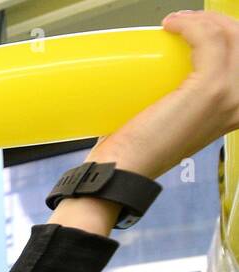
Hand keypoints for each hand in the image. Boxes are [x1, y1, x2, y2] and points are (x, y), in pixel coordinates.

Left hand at [97, 11, 238, 178]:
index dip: (229, 35)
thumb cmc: (142, 150)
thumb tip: (170, 77)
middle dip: (216, 22)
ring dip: (202, 20)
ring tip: (174, 23)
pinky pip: (209, 39)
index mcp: (238, 110)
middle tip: (184, 23)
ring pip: (230, 35)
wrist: (126, 170)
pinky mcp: (210, 89)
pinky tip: (171, 25)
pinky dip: (190, 25)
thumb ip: (187, 102)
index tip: (201, 28)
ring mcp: (231, 95)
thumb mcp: (179, 122)